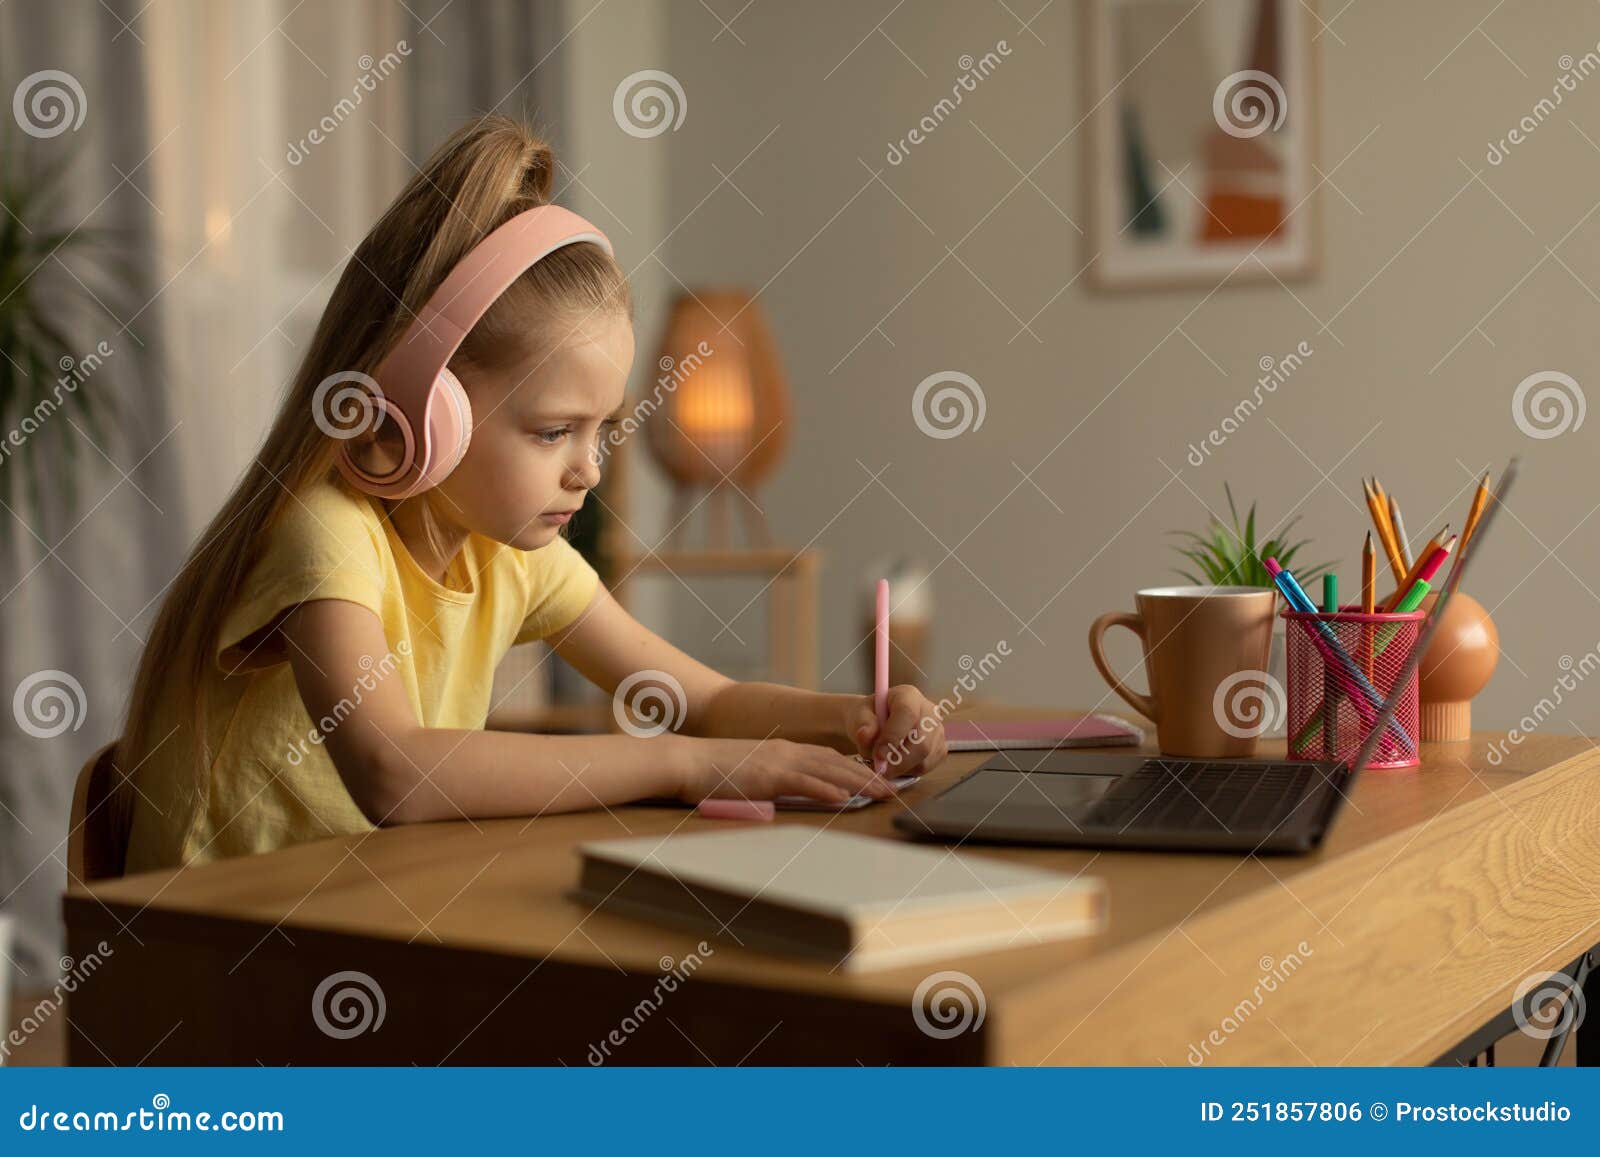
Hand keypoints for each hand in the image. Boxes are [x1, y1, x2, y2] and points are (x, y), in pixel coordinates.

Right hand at [676, 736, 895, 804]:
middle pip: (837, 762)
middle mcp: (787, 753)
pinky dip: (826, 789)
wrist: (686, 761)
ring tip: (882, 793)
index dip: (856, 769)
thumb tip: (792, 796)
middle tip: (893, 789)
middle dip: (869, 776)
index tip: (877, 780)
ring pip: (828, 770)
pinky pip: (803, 782)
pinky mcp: (767, 775)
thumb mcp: (751, 774)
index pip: (828, 758)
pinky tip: (844, 797)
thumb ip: (774, 781)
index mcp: (784, 752)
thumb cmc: (713, 772)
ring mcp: (778, 762)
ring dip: (859, 782)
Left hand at [846, 685, 947, 776]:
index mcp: (909, 696)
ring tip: (884, 760)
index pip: (907, 714)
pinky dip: (907, 771)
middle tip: (879, 768)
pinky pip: (926, 767)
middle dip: (898, 761)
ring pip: (924, 760)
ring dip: (900, 768)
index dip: (893, 737)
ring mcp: (938, 731)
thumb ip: (863, 724)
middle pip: (922, 743)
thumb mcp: (860, 715)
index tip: (878, 755)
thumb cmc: (869, 716)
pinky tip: (896, 761)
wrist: (878, 721)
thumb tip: (866, 736)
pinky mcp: (940, 749)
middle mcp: (929, 712)